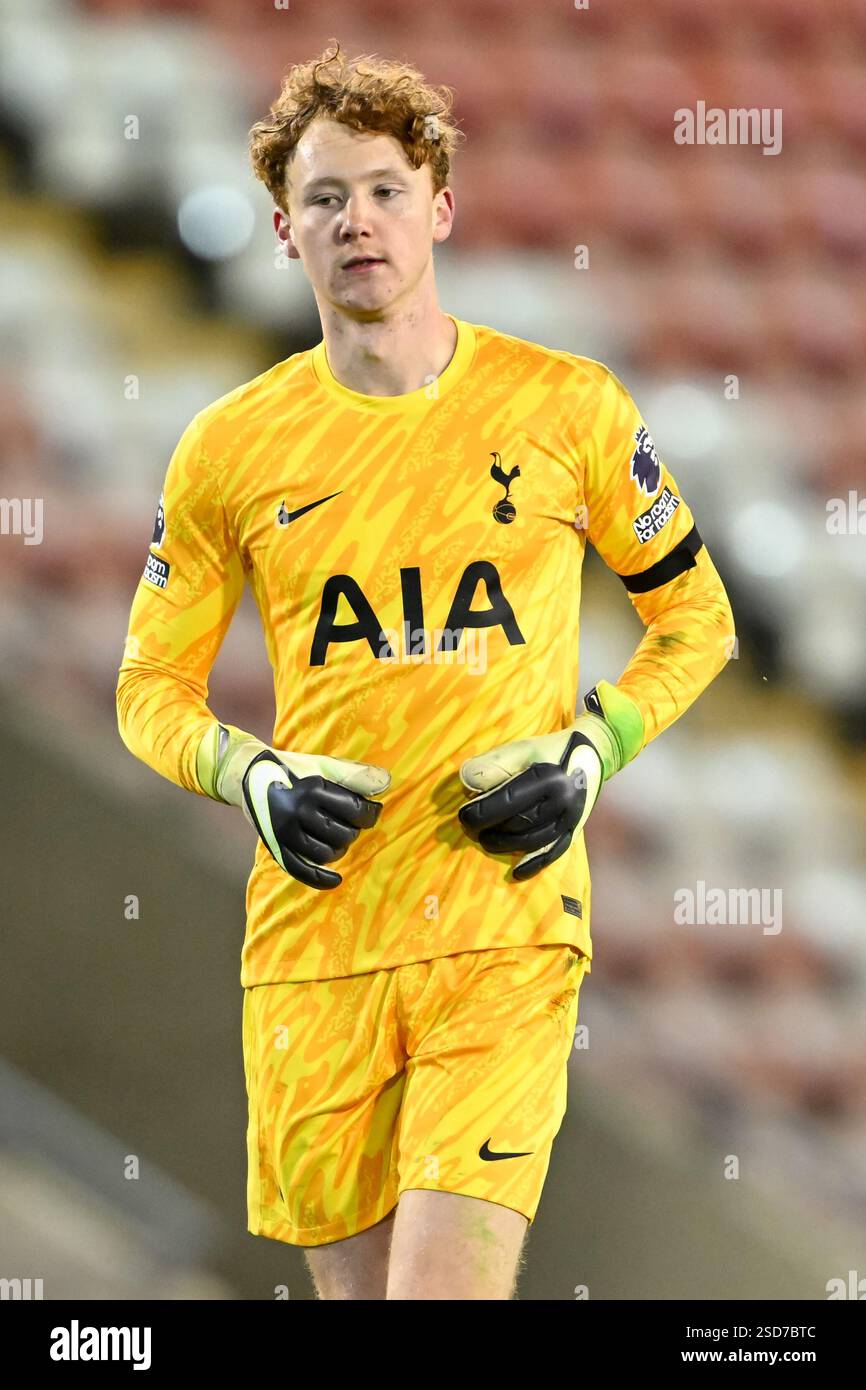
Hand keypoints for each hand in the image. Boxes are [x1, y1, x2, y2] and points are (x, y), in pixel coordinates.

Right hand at [240, 748, 389, 889]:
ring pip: (327, 853)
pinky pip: (301, 870)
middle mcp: (297, 812)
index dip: (370, 813)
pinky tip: (336, 879)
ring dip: (340, 848)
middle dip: (353, 830)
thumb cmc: (293, 769)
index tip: (372, 811)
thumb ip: (355, 774)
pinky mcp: (275, 847)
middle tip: (350, 822)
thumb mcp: (323, 765)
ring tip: (338, 837)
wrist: (248, 776)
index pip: (355, 810)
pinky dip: (320, 878)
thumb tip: (386, 784)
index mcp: (312, 789)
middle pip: (343, 834)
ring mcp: (284, 833)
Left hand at [458, 724, 604, 880]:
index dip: (481, 812)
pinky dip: (534, 864)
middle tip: (471, 828)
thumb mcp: (519, 749)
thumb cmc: (548, 750)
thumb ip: (491, 765)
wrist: (592, 753)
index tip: (463, 816)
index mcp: (548, 778)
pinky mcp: (575, 830)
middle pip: (518, 824)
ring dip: (505, 845)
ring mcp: (571, 819)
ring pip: (532, 842)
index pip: (506, 802)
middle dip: (489, 829)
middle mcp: (564, 801)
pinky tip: (516, 872)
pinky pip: (554, 853)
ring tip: (487, 840)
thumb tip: (469, 788)